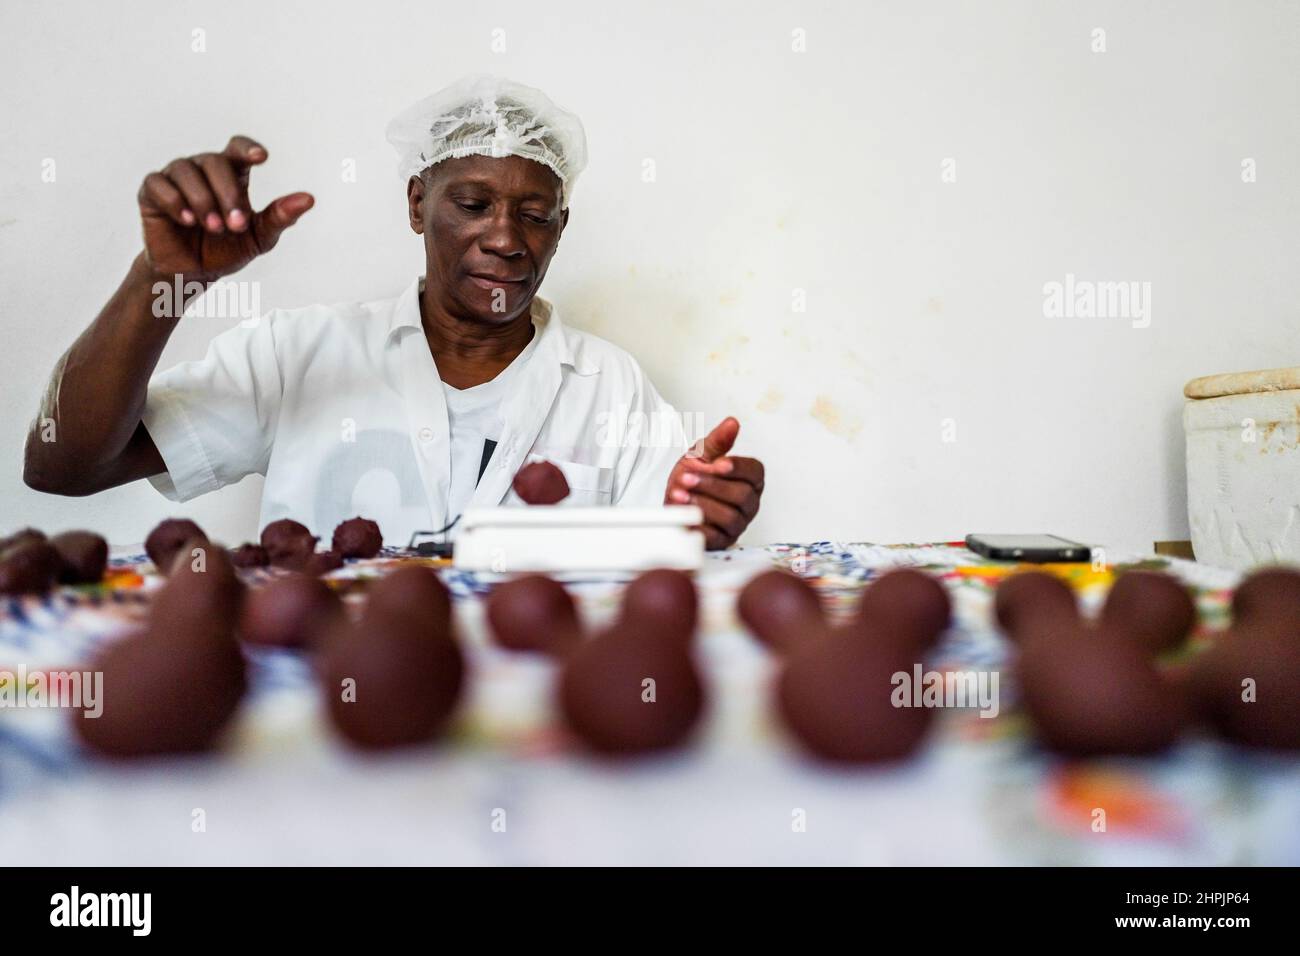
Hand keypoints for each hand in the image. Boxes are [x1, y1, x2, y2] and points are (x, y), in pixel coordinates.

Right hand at [138, 135, 313, 282]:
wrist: (193, 273)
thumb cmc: (227, 249)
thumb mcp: (258, 237)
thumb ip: (280, 216)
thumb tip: (308, 199)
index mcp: (231, 175)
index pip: (238, 149)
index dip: (248, 149)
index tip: (262, 158)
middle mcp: (202, 169)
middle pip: (214, 162)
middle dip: (227, 194)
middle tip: (235, 225)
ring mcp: (176, 177)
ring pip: (186, 171)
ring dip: (202, 199)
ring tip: (212, 227)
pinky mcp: (151, 191)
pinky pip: (158, 183)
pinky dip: (173, 200)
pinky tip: (185, 219)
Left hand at [664, 416, 764, 549]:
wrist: (673, 499)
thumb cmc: (692, 476)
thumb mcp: (701, 455)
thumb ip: (718, 441)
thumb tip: (732, 423)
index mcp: (750, 479)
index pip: (754, 473)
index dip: (738, 468)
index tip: (719, 463)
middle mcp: (749, 503)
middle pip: (742, 496)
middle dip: (712, 485)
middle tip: (687, 477)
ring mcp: (738, 524)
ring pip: (730, 517)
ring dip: (702, 504)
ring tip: (679, 494)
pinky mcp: (722, 541)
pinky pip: (715, 538)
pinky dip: (698, 527)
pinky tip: (683, 516)